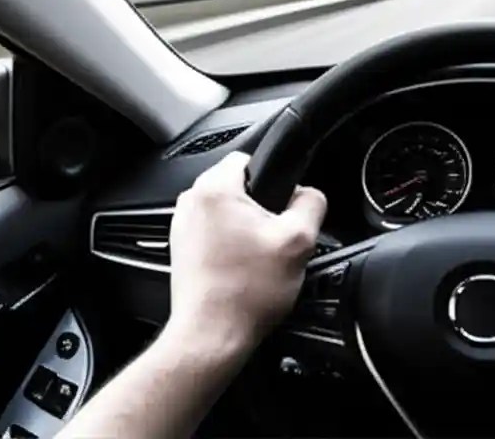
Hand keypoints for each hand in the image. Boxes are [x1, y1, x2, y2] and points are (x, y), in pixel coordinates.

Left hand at [166, 151, 326, 353]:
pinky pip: (216, 231)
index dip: (278, 181)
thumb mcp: (299, 241)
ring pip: (229, 210)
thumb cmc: (248, 293)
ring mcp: (182, 226)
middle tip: (276, 238)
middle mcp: (191, 202)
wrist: (213, 336)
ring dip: (248, 226)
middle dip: (263, 207)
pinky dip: (232, 244)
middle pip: (241, 184)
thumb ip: (312, 203)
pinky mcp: (182, 249)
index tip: (285, 208)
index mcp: (215, 189)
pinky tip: (244, 268)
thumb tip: (310, 194)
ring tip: (259, 257)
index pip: (253, 157)